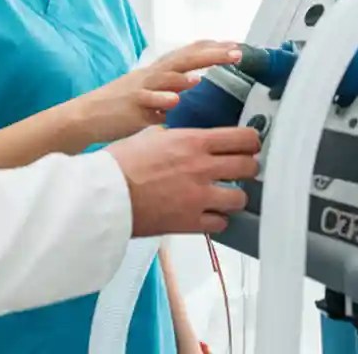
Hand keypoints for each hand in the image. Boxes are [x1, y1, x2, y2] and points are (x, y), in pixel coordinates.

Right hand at [73, 41, 242, 142]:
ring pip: (167, 75)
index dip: (212, 48)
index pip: (188, 53)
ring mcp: (140, 89)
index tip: (236, 45)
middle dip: (211, 55)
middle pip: (184, 59)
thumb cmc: (118, 108)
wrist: (84, 118)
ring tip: (209, 70)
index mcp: (157, 72)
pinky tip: (175, 99)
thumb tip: (193, 83)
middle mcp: (151, 75)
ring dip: (188, 72)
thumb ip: (171, 86)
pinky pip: (147, 100)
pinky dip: (161, 98)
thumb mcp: (150, 93)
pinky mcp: (130, 106)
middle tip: (236, 52)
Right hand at [106, 126, 260, 235]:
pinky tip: (208, 214)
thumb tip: (180, 136)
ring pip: (241, 197)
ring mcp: (199, 197)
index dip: (252, 141)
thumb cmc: (121, 164)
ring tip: (226, 195)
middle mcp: (202, 168)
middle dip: (248, 167)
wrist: (105, 196)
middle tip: (241, 169)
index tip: (250, 145)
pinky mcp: (191, 222)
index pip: (243, 138)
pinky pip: (221, 223)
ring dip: (235, 196)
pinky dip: (218, 220)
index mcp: (193, 142)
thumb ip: (174, 135)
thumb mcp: (149, 135)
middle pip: (249, 166)